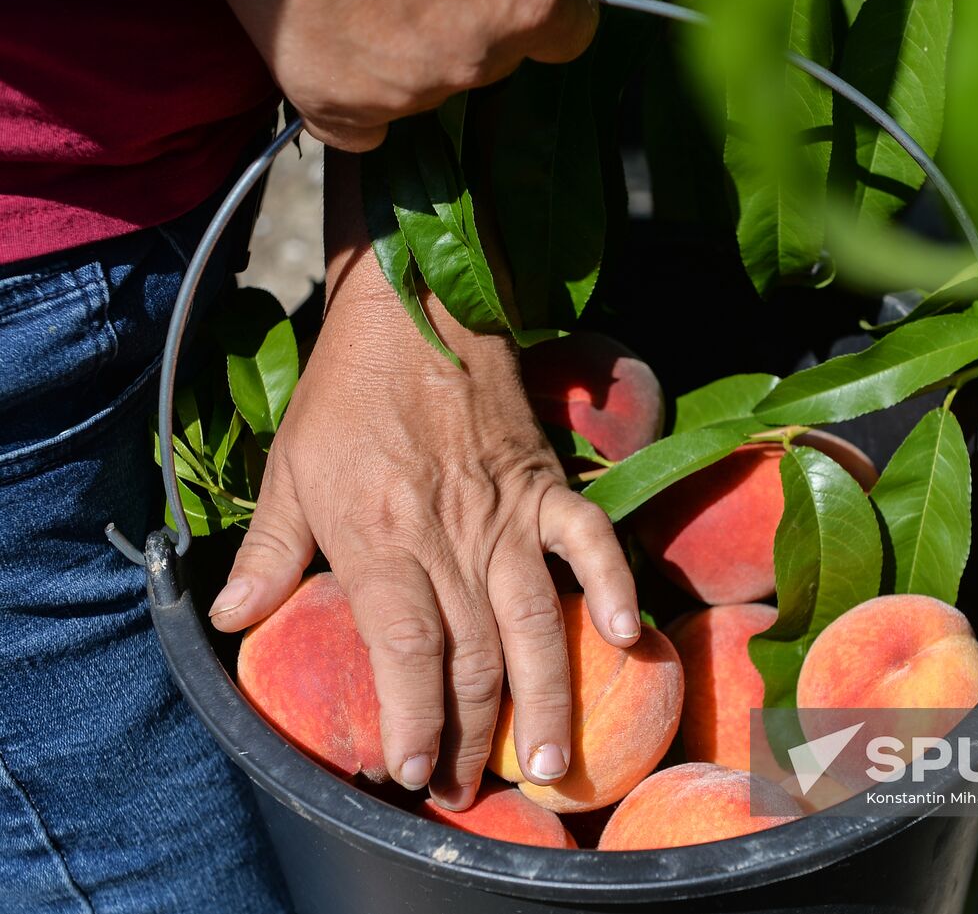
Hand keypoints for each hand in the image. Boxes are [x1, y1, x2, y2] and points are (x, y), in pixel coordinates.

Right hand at [123, 0, 597, 150]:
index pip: (570, 31)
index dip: (541, 7)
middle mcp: (479, 58)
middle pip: (496, 60)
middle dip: (469, 26)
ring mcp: (410, 93)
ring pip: (428, 88)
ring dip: (406, 54)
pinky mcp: (340, 109)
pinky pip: (361, 126)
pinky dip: (353, 101)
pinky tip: (335, 52)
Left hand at [207, 153, 638, 808]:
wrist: (414, 310)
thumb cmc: (346, 393)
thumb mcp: (289, 470)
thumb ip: (268, 553)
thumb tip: (229, 621)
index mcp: (380, 540)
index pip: (407, 652)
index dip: (413, 719)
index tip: (411, 771)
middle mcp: (449, 538)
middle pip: (472, 656)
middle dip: (470, 733)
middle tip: (467, 787)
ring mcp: (507, 512)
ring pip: (534, 620)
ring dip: (547, 695)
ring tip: (553, 760)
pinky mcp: (546, 484)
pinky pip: (590, 540)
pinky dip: (611, 585)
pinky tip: (628, 635)